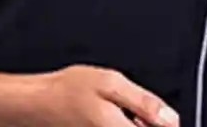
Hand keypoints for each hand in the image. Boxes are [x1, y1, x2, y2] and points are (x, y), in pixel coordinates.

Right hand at [29, 65, 178, 126]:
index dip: (164, 123)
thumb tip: (171, 118)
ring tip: (120, 112)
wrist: (34, 105)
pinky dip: (118, 125)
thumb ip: (144, 102)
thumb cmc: (66, 92)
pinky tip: (112, 118)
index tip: (159, 116)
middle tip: (136, 110)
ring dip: (131, 124)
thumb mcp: (110, 83)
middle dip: (146, 123)